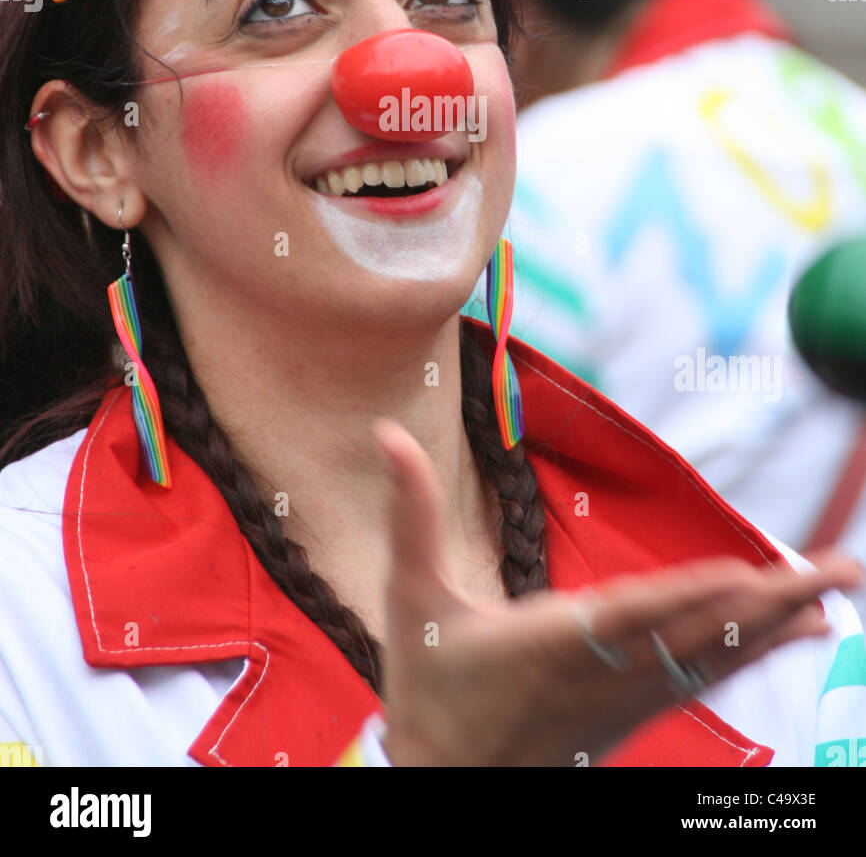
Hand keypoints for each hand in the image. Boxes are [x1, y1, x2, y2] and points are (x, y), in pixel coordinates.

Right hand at [372, 418, 862, 766]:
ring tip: (836, 591)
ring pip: (713, 660)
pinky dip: (755, 653)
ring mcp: (624, 699)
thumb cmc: (429, 685)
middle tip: (841, 567)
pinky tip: (795, 632)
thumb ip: (410, 512)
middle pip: (696, 636)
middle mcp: (600, 674)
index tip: (744, 577)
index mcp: (546, 644)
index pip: (626, 617)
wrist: (447, 781)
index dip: (686, 599)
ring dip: (778, 624)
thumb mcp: (411, 597)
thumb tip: (387, 434)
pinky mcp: (634, 712)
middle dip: (772, 601)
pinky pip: (706, 679)